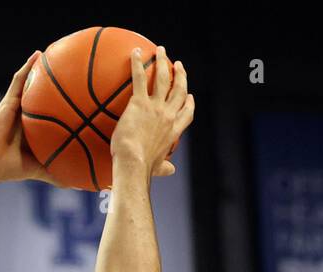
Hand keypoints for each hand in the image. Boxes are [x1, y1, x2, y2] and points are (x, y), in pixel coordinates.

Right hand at [0, 51, 66, 186]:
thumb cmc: (9, 168)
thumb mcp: (39, 169)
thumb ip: (56, 174)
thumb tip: (79, 186)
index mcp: (35, 130)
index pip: (54, 114)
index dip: (68, 105)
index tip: (85, 96)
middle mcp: (28, 116)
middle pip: (45, 96)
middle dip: (59, 83)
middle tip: (78, 70)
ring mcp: (17, 108)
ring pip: (33, 84)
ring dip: (43, 69)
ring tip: (57, 53)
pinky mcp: (8, 103)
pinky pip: (18, 82)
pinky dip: (27, 68)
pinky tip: (37, 55)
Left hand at [110, 46, 193, 180]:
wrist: (133, 164)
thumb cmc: (142, 170)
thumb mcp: (156, 169)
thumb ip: (164, 168)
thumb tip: (170, 171)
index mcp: (173, 131)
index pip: (187, 113)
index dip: (189, 102)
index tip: (188, 95)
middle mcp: (168, 115)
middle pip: (179, 90)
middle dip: (180, 75)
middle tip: (178, 65)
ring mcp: (156, 107)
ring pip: (163, 78)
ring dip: (163, 62)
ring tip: (160, 51)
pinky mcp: (139, 103)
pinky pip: (140, 78)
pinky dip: (138, 63)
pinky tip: (135, 52)